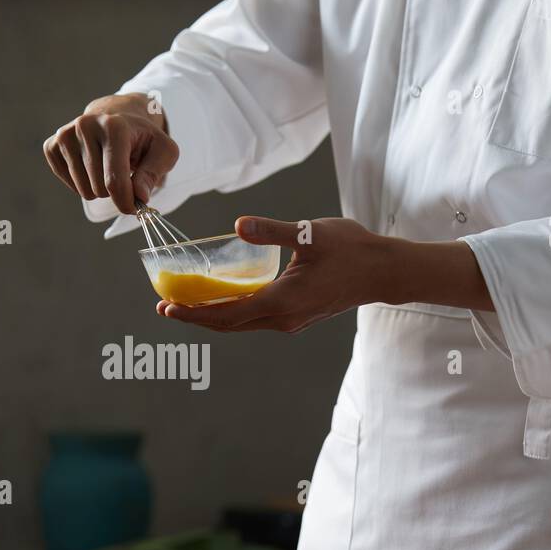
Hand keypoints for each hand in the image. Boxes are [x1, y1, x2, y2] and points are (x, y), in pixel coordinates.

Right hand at [42, 93, 177, 213]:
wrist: (117, 117)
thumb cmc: (142, 139)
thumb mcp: (163, 151)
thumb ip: (155, 173)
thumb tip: (138, 195)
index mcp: (114, 127)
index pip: (115, 181)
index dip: (126, 202)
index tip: (134, 207)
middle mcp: (86, 126)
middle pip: (99, 189)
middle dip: (114, 191)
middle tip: (122, 173)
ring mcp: (65, 135)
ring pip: (83, 190)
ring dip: (98, 188)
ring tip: (107, 167)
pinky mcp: (51, 145)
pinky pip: (68, 184)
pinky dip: (82, 183)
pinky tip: (91, 166)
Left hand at [157, 217, 490, 331]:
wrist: (384, 272)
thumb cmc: (352, 250)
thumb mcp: (309, 233)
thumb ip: (271, 231)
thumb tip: (238, 224)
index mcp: (282, 301)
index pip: (227, 313)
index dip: (194, 313)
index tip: (168, 308)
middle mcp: (283, 319)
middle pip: (229, 325)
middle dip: (196, 318)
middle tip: (166, 307)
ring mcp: (292, 321)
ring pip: (243, 325)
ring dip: (214, 317)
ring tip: (187, 305)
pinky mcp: (298, 317)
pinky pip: (257, 319)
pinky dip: (234, 313)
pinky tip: (224, 301)